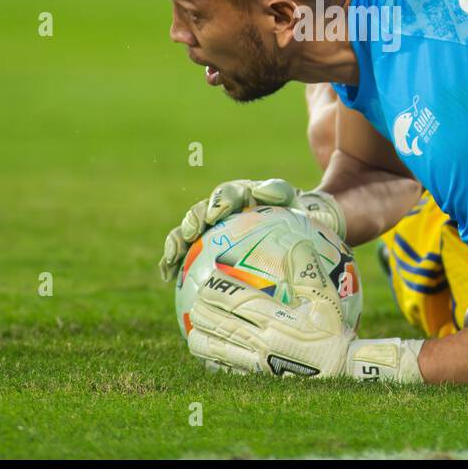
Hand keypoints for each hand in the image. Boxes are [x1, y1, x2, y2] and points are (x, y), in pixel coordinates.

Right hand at [158, 178, 344, 281]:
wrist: (299, 232)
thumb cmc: (297, 216)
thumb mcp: (293, 201)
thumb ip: (279, 191)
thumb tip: (264, 191)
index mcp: (242, 196)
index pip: (228, 194)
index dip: (220, 201)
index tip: (218, 214)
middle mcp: (222, 211)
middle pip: (201, 213)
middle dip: (192, 221)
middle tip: (190, 233)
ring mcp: (212, 230)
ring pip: (188, 233)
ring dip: (176, 242)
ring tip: (170, 258)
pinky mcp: (206, 250)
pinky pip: (188, 255)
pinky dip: (175, 262)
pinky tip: (168, 277)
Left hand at [187, 236, 353, 376]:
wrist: (343, 371)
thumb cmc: (335, 332)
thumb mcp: (327, 299)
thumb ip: (309, 271)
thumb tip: (297, 243)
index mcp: (275, 319)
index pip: (237, 301)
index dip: (217, 290)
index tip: (207, 280)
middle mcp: (261, 341)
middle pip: (218, 324)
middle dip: (201, 311)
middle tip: (195, 300)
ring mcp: (257, 363)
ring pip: (216, 349)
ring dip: (201, 337)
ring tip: (193, 327)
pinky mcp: (258, 378)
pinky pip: (227, 368)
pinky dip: (214, 359)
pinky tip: (210, 355)